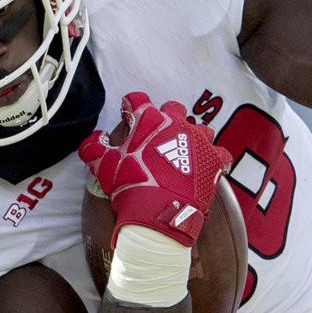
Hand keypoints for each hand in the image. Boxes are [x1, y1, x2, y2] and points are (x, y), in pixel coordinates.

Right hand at [77, 92, 229, 248]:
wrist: (158, 213)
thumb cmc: (130, 185)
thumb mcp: (104, 166)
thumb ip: (94, 148)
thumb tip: (92, 140)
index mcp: (149, 119)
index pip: (138, 100)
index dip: (131, 106)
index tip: (129, 114)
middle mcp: (177, 123)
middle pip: (174, 108)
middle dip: (167, 118)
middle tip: (158, 136)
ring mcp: (199, 141)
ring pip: (200, 128)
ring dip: (192, 137)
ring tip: (183, 153)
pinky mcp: (214, 160)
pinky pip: (220, 154)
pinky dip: (213, 159)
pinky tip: (204, 168)